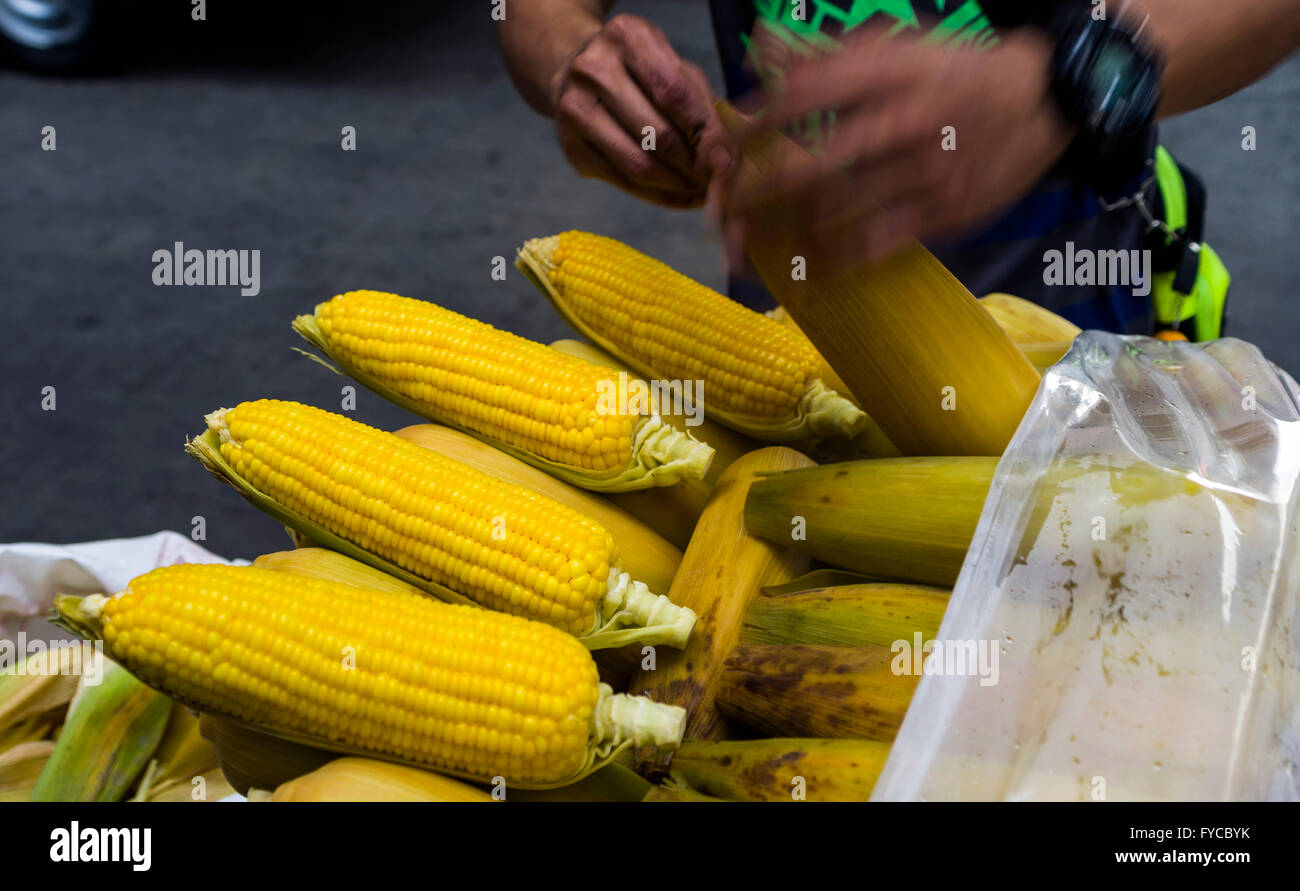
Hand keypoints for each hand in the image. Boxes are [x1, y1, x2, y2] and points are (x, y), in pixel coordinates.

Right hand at [550, 14, 732, 207]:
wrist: (575, 72)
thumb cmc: (641, 73)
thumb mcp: (676, 69)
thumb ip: (703, 106)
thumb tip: (727, 158)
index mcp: (627, 38)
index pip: (674, 95)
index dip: (706, 134)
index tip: (728, 161)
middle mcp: (593, 70)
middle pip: (656, 134)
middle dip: (694, 166)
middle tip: (719, 182)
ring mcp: (575, 110)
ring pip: (638, 165)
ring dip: (678, 186)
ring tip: (702, 191)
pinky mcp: (571, 147)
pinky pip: (623, 182)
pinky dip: (658, 195)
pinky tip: (679, 194)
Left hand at [722, 28, 1075, 269]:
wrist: (1047, 100)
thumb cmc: (959, 73)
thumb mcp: (901, 47)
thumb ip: (831, 57)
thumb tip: (765, 51)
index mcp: (890, 75)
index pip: (802, 99)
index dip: (755, 126)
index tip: (726, 145)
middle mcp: (903, 124)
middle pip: (809, 168)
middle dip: (756, 195)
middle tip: (724, 210)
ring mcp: (924, 174)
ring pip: (836, 213)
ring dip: (785, 232)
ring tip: (750, 243)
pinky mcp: (944, 215)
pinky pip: (876, 245)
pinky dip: (834, 259)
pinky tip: (806, 265)